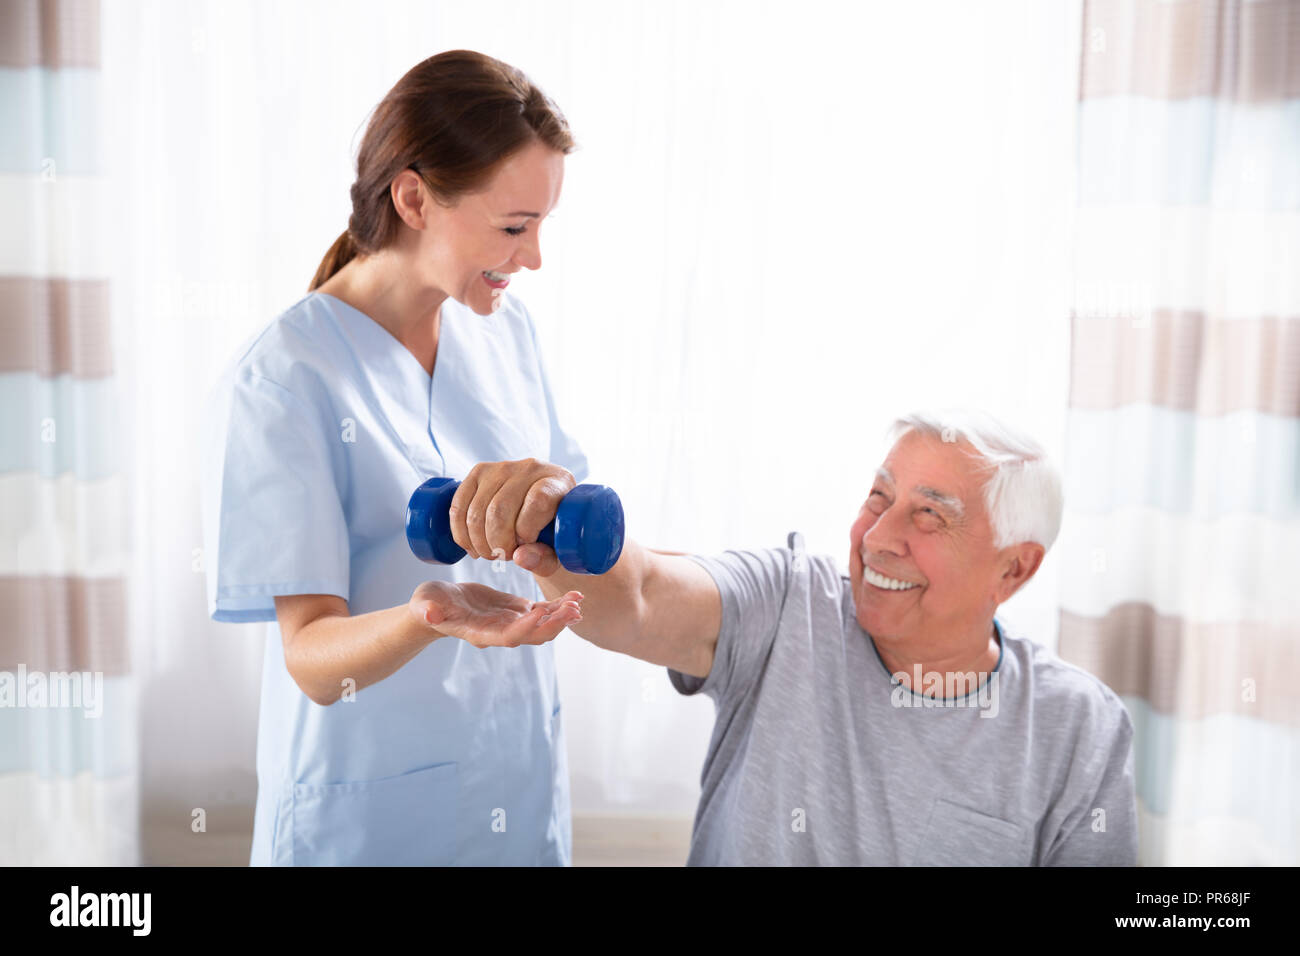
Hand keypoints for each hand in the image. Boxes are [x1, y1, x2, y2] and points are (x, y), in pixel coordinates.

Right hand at [409, 581, 583, 648]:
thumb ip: (427, 610)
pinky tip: (575, 597)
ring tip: (578, 602)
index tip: (540, 613)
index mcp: (481, 633)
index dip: (525, 628)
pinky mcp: (517, 610)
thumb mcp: (424, 604)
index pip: (509, 636)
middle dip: (554, 625)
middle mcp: (501, 632)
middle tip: (573, 610)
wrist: (437, 606)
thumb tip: (430, 615)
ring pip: (543, 625)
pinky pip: (543, 612)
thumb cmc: (428, 605)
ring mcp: (512, 622)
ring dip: (562, 616)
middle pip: (534, 635)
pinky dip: (559, 606)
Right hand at [449, 458, 574, 561]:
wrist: (544, 509)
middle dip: (498, 543)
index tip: (525, 544)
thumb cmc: (554, 532)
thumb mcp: (559, 551)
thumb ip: (545, 558)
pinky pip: (458, 506)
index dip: (526, 530)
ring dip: (480, 543)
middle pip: (500, 509)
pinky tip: (473, 547)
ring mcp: (501, 468)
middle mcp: (530, 469)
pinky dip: (461, 533)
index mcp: (557, 482)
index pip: (538, 501)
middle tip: (506, 555)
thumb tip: (519, 557)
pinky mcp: (479, 473)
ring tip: (493, 552)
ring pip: (477, 511)